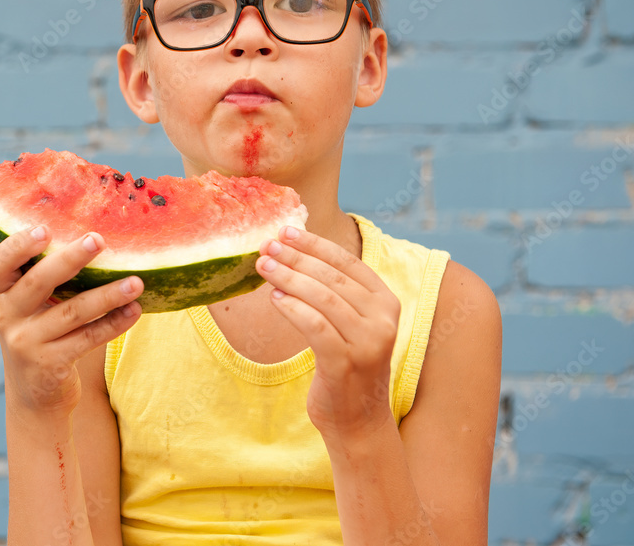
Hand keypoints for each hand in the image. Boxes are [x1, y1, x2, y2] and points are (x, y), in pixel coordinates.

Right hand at [0, 226, 143, 418]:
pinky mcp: (50, 366)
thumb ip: (48, 278)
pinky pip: (87, 339)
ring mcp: (28, 343)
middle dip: (70, 259)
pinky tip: (134, 311)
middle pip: (38, 282)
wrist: (36, 397)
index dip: (17, 246)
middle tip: (98, 240)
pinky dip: (113, 324)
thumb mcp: (32, 307)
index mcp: (3, 294)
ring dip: (107, 295)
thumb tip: (94, 237)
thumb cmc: (43, 334)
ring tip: (136, 282)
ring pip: (72, 312)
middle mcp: (9, 317)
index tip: (44, 230)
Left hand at [256, 226, 400, 439]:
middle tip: (266, 246)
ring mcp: (368, 343)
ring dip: (289, 278)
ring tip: (263, 267)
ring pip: (324, 299)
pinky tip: (275, 299)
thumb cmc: (345, 365)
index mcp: (386, 302)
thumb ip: (333, 292)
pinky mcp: (347, 364)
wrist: (357, 421)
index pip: (347, 262)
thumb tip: (292, 252)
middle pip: (332, 278)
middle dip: (296, 258)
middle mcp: (384, 320)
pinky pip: (316, 327)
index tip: (285, 231)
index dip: (315, 244)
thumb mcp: (347, 323)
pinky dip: (293, 309)